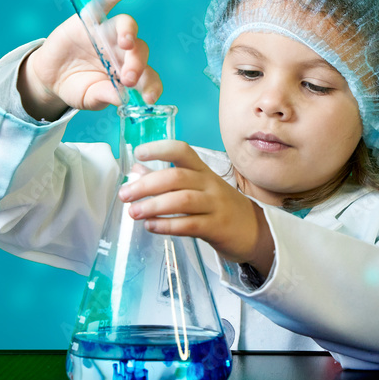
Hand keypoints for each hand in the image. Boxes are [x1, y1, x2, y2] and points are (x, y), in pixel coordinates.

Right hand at [18, 0, 161, 119]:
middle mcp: (123, 51)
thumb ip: (104, 96)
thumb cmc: (77, 88)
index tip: (150, 98)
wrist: (51, 77)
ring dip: (128, 33)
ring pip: (126, 26)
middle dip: (136, 64)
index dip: (152, 86)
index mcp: (129, 73)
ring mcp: (108, 34)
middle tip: (129, 79)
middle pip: (139, 51)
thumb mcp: (89, 98)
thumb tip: (122, 98)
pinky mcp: (90, 21)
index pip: (148, 77)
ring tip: (126, 43)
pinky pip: (102, 5)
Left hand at [116, 140, 275, 273]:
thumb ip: (166, 179)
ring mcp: (215, 205)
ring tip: (133, 213)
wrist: (254, 231)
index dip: (160, 148)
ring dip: (153, 206)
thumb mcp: (196, 188)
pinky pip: (189, 225)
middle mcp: (209, 184)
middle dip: (146, 184)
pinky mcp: (217, 227)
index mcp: (202, 170)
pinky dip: (167, 225)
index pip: (182, 151)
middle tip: (124, 194)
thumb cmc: (219, 207)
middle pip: (176, 177)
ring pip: (182, 201)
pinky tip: (151, 226)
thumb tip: (136, 171)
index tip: (139, 153)